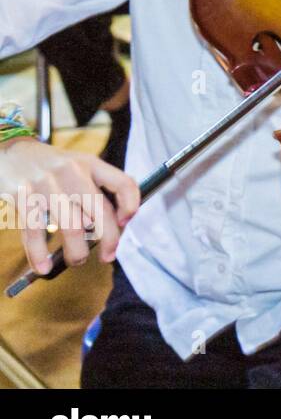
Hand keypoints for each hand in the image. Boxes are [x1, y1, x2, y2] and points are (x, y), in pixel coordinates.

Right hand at [8, 138, 139, 272]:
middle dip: (109, 239)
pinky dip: (39, 255)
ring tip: (77, 260)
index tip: (126, 222)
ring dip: (77, 252)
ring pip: (71, 227)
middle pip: (100, 211)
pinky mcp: (22, 195)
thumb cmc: (51, 166)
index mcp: (91, 164)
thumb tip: (114, 224)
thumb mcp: (78, 166)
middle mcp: (72, 172)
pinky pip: (34, 232)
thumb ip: (96, 188)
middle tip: (108, 256)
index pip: (122, 183)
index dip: (130, 205)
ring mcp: (46, 184)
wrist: (10, 151)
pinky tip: (43, 267)